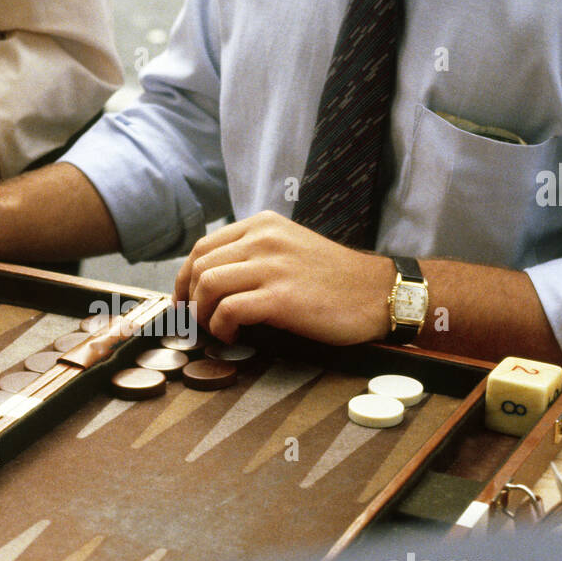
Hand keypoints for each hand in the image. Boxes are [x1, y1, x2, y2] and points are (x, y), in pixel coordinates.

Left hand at [174, 210, 395, 345]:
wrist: (377, 293)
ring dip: (204, 314)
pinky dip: (222, 327)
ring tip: (218, 329)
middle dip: (189, 299)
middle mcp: (264, 239)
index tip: (183, 302)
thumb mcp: (290, 248)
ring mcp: (273, 266)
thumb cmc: (334, 279)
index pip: (202, 247)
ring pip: (208, 285)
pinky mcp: (282, 297)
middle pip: (199, 266)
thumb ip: (255, 254)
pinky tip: (234, 335)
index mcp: (263, 225)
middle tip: (197, 323)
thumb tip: (211, 281)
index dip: (184, 279)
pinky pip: (229, 310)